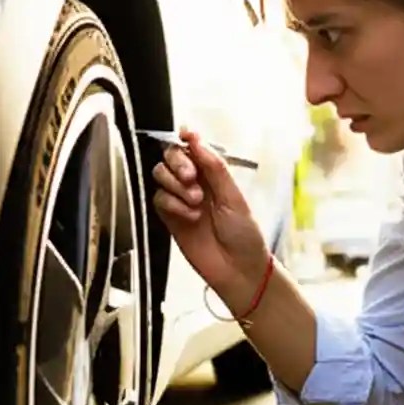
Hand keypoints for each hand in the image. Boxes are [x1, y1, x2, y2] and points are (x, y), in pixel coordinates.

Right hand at [151, 127, 270, 310]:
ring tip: (195, 201)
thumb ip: (214, 166)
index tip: (184, 135)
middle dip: (178, 163)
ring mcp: (180, 200)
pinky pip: (159, 199)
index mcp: (213, 173)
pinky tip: (190, 217)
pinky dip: (173, 205)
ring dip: (175, 185)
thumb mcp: (234, 196)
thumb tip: (195, 139)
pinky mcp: (169, 218)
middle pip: (171, 158)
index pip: (192, 147)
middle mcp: (195, 183)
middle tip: (191, 178)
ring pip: (160, 176)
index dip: (185, 139)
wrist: (237, 269)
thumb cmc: (244, 234)